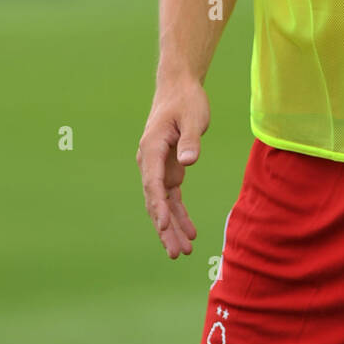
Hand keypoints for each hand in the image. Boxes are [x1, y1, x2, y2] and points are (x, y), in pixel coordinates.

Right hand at [136, 79, 208, 257]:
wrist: (179, 89)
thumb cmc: (186, 101)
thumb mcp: (193, 117)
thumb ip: (191, 139)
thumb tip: (189, 161)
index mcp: (152, 148)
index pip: (153, 183)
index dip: (158, 206)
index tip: (164, 226)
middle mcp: (150, 162)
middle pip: (155, 201)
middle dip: (165, 228)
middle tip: (176, 253)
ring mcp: (158, 168)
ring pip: (162, 204)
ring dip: (172, 228)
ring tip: (184, 252)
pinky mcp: (169, 170)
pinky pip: (172, 198)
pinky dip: (180, 215)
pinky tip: (191, 232)